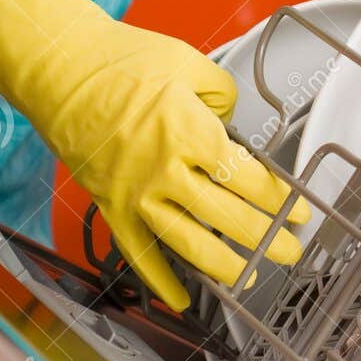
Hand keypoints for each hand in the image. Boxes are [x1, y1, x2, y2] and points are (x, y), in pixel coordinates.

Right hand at [38, 16, 309, 311]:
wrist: (63, 71)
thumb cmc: (123, 60)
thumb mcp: (190, 62)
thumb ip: (223, 95)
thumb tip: (233, 123)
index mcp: (191, 132)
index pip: (248, 178)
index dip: (279, 199)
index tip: (297, 210)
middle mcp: (165, 171)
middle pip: (227, 217)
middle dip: (266, 238)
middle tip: (290, 250)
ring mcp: (136, 194)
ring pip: (188, 245)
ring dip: (225, 267)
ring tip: (251, 276)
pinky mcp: (111, 207)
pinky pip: (139, 254)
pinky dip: (161, 282)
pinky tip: (182, 299)